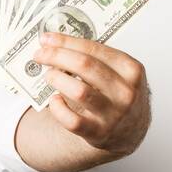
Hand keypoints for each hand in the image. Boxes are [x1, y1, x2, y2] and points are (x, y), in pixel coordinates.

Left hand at [30, 31, 150, 156]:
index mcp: (131, 70)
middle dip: (56, 56)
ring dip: (57, 79)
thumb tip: (57, 43)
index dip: (66, 42)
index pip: (94, 48)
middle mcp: (125, 92)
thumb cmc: (118, 96)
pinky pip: (71, 120)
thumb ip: (95, 58)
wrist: (129, 131)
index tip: (47, 38)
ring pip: (78, 91)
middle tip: (40, 55)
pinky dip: (58, 108)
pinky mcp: (98, 133)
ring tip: (49, 76)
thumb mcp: (119, 73)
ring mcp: (113, 114)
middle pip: (84, 65)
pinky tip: (55, 101)